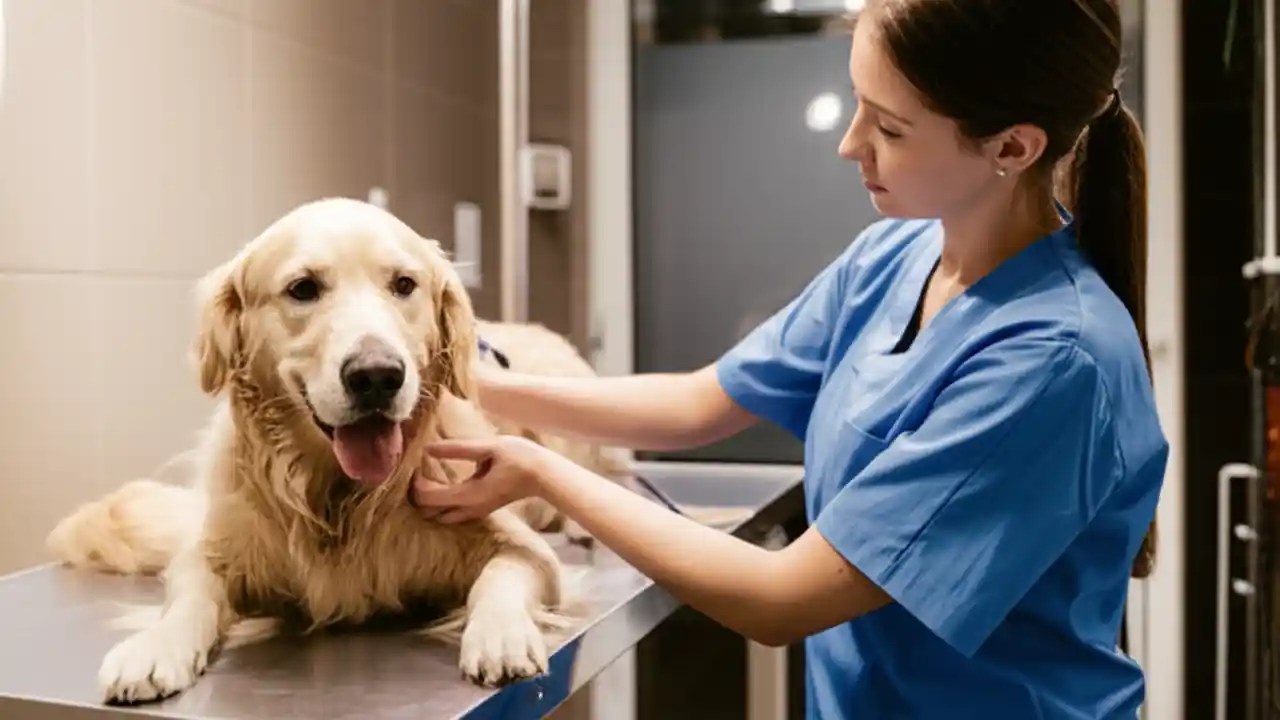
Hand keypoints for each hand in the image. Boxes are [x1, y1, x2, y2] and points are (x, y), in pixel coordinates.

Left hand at [414, 435, 550, 522]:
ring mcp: (476, 512)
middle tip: (420, 473)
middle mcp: (470, 509)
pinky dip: (443, 503)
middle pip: (429, 513)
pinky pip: (453, 513)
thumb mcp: (489, 447)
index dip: (416, 483)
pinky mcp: (482, 509)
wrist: (546, 475)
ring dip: (431, 502)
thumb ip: (456, 448)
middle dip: (419, 496)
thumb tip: (427, 448)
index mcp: (469, 495)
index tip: (418, 464)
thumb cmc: (521, 458)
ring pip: (441, 516)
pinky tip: (447, 484)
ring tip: (431, 479)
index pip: (427, 498)